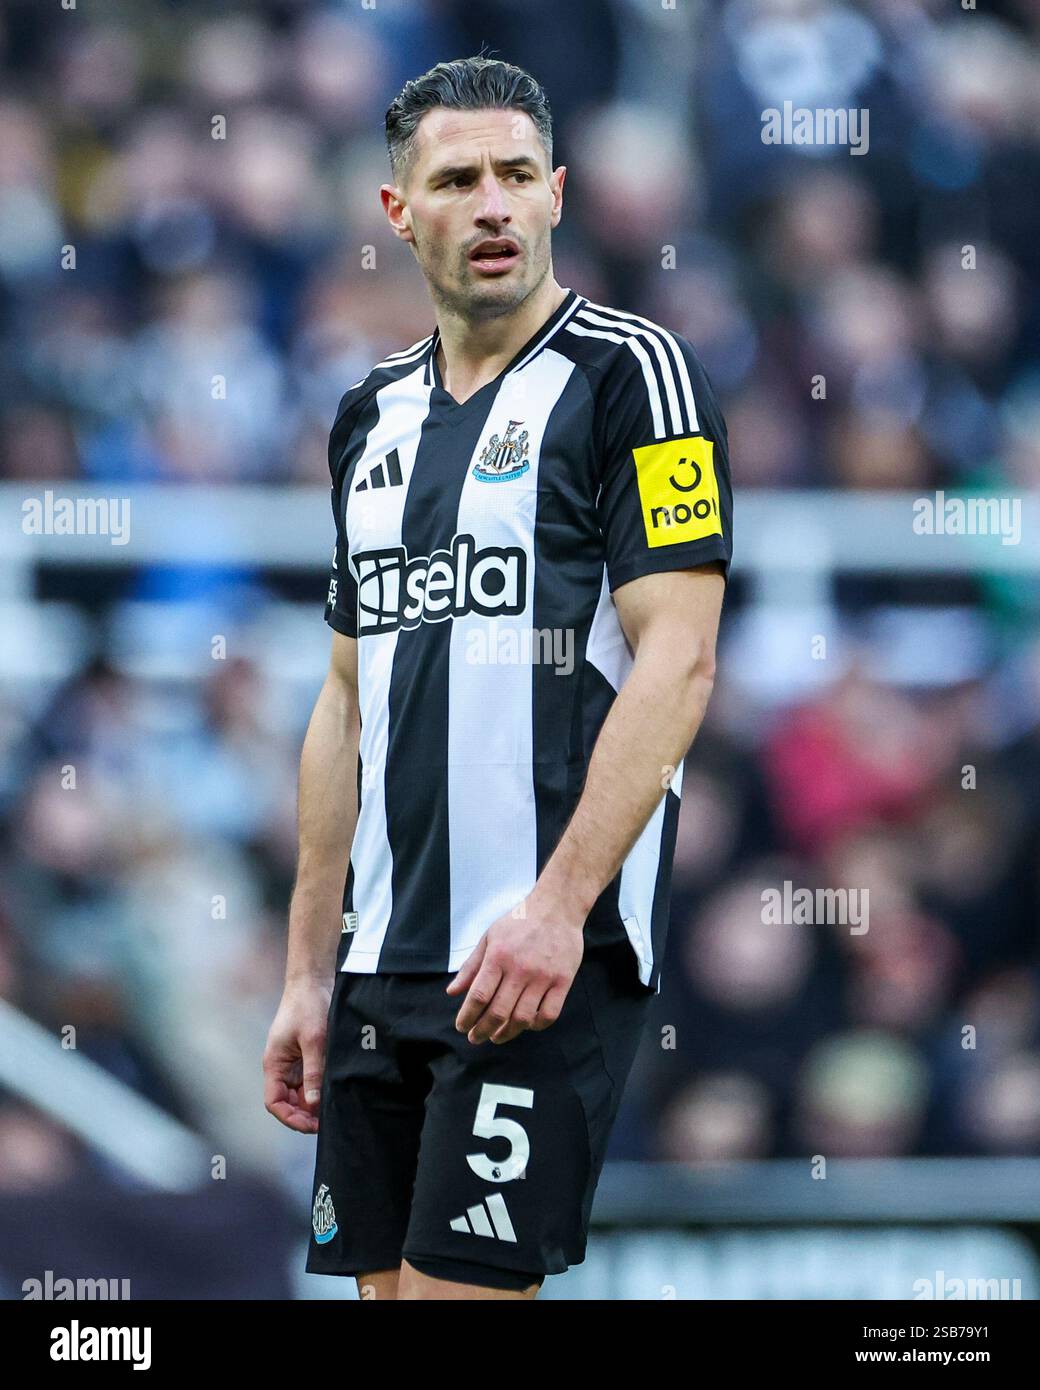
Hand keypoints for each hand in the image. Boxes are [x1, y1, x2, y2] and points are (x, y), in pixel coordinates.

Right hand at [263, 979, 332, 1132]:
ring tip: (332, 1110)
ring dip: (312, 1104)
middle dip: (304, 1115)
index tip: (311, 1125)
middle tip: (326, 1121)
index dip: (290, 1118)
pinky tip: (333, 1093)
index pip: (274, 1102)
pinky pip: (309, 1080)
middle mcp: (281, 1066)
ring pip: (299, 1093)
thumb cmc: (308, 1005)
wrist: (313, 980)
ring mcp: (293, 1062)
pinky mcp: (305, 1055)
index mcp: (274, 1064)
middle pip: (287, 1102)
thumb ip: (313, 1071)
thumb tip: (313, 1103)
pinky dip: (318, 1089)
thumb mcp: (313, 1040)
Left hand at [446, 887, 585, 1044]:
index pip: (478, 996)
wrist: (557, 907)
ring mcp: (544, 976)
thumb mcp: (489, 937)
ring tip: (497, 1036)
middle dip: (482, 1030)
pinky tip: (527, 1025)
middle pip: (498, 1012)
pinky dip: (536, 1026)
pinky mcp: (563, 981)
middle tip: (475, 1038)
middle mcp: (520, 968)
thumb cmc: (519, 922)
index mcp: (498, 956)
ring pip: (523, 1018)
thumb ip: (471, 967)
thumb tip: (452, 992)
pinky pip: (549, 1014)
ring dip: (507, 1033)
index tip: (462, 1027)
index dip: (467, 1017)